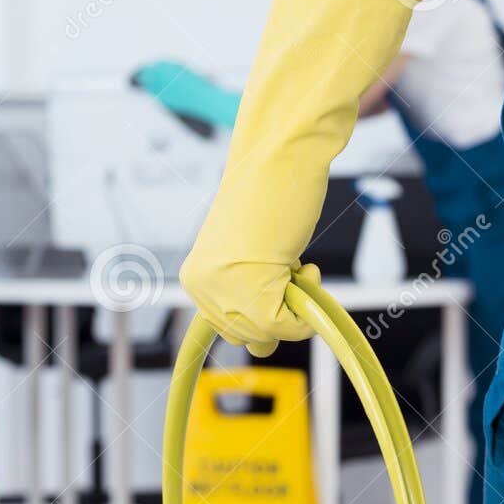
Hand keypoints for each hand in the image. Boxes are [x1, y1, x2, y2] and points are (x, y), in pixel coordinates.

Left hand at [180, 0, 417, 356]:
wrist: (280, 154)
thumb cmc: (272, 194)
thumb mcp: (250, 254)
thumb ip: (247, 296)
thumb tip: (258, 349)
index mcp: (195, 277)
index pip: (226, 329)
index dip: (259, 316)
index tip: (273, 292)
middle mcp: (200, 287)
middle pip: (249, 337)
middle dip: (280, 310)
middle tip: (288, 267)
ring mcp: (222, 289)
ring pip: (269, 334)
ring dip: (296, 305)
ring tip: (293, 261)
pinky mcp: (250, 289)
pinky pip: (288, 327)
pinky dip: (308, 304)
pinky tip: (302, 262)